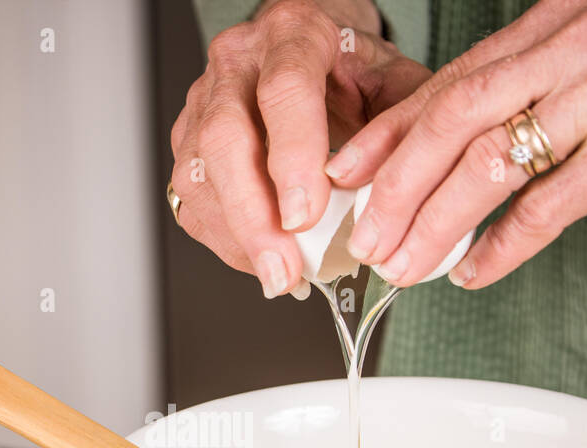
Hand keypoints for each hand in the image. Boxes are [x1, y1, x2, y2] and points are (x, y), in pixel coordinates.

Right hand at [170, 0, 430, 296]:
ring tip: (277, 275)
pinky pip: (192, 198)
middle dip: (253, 216)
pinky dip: (225, 240)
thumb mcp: (395, 85)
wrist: (320, 57)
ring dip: (236, 237)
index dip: (291, 156)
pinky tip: (259, 260)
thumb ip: (397, 132)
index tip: (304, 216)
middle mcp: (238, 62)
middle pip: (225, 137)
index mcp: (293, 34)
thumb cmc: (355, 72)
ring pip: (198, 173)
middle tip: (283, 267)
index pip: (284, 89)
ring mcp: (205, 100)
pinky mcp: (190, 139)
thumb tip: (386, 200)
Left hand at [326, 0, 586, 288]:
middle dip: (395, 184)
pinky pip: (544, 204)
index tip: (347, 173)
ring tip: (405, 264)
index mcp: (560, 22)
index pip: (452, 81)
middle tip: (363, 234)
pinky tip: (473, 272)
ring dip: (435, 223)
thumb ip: (533, 104)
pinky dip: (501, 245)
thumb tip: (455, 156)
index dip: (389, 132)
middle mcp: (577, 43)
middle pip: (454, 117)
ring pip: (489, 161)